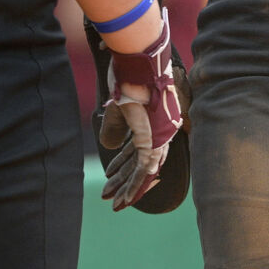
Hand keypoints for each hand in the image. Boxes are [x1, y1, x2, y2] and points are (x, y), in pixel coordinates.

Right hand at [96, 11, 186, 209]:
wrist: (140, 64)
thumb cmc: (131, 77)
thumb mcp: (119, 107)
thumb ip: (116, 128)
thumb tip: (110, 146)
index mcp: (150, 124)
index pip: (137, 151)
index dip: (124, 166)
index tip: (113, 175)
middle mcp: (157, 134)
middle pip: (138, 164)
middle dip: (123, 183)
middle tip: (111, 198)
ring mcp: (158, 138)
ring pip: (142, 172)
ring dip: (127, 189)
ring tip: (116, 205)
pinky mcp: (155, 141)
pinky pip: (145, 171)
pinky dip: (135, 187)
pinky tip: (126, 199)